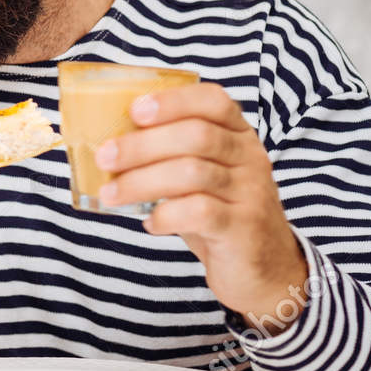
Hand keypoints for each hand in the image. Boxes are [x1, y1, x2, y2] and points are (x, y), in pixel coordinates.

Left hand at [95, 82, 308, 330]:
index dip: (173, 101)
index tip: (135, 110)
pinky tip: (150, 223)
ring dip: (141, 181)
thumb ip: (171, 157)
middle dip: (143, 144)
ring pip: (192, 173)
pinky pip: (200, 212)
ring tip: (111, 194)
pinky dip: (166, 215)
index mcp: (239, 136)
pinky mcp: (244, 229)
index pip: (214, 101)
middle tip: (104, 156)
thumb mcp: (202, 178)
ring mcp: (251, 193)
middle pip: (196, 135)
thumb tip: (107, 146)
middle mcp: (251, 158)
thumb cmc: (219, 215)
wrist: (266, 269)